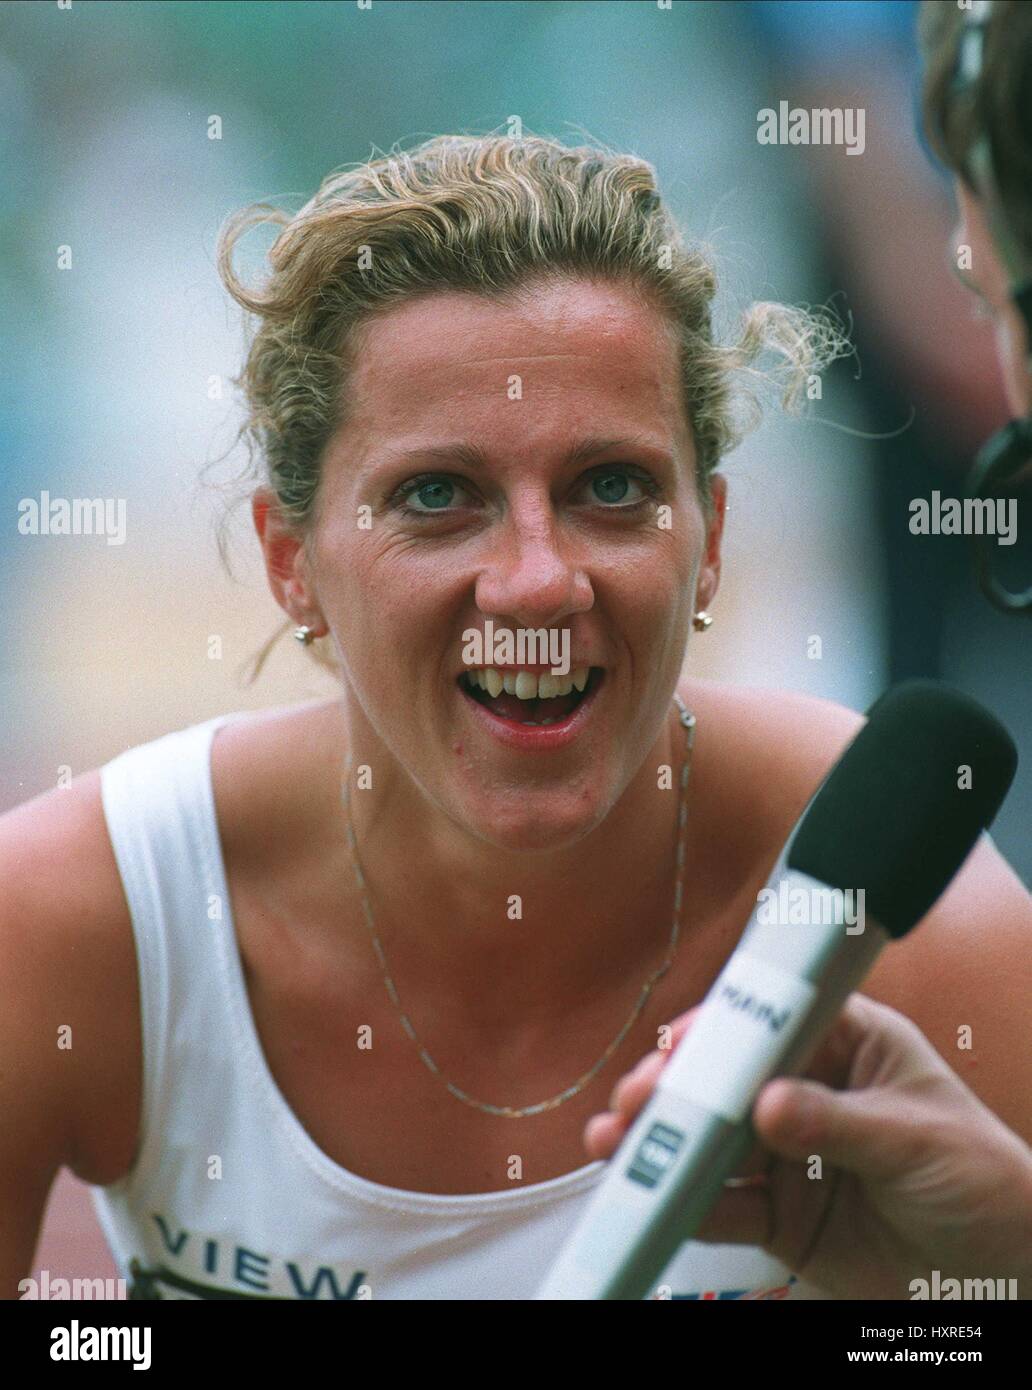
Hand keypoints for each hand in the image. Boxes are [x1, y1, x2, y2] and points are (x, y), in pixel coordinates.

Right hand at [584, 992, 1031, 1299]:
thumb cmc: (983, 1177)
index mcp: (846, 1042)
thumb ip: (841, 1122)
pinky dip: (685, 1205)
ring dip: (662, 1142)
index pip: (773, 1020)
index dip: (723, 1027)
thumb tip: (769, 1106)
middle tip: (636, 1100)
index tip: (682, 1043)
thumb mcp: (918, 1136)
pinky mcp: (782, 1215)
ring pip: (712, 1141)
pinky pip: (724, 1207)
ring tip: (617, 1142)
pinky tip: (657, 1197)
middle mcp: (807, 1091)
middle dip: (675, 1087)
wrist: (1004, 1272)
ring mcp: (789, 1154)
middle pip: (727, 1079)